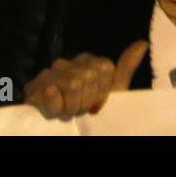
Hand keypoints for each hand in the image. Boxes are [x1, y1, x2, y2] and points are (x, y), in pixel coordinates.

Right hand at [24, 41, 147, 118]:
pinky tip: (54, 111)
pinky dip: (56, 107)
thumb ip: (125, 68)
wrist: (70, 133)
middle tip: (80, 109)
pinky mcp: (33, 88)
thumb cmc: (92, 114)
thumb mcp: (113, 93)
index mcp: (88, 62)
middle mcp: (68, 63)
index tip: (96, 104)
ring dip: (72, 106)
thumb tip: (142, 43)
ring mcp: (49, 74)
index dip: (102, 91)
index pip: (104, 68)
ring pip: (73, 84)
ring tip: (67, 111)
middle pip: (88, 76)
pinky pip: (52, 93)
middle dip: (86, 100)